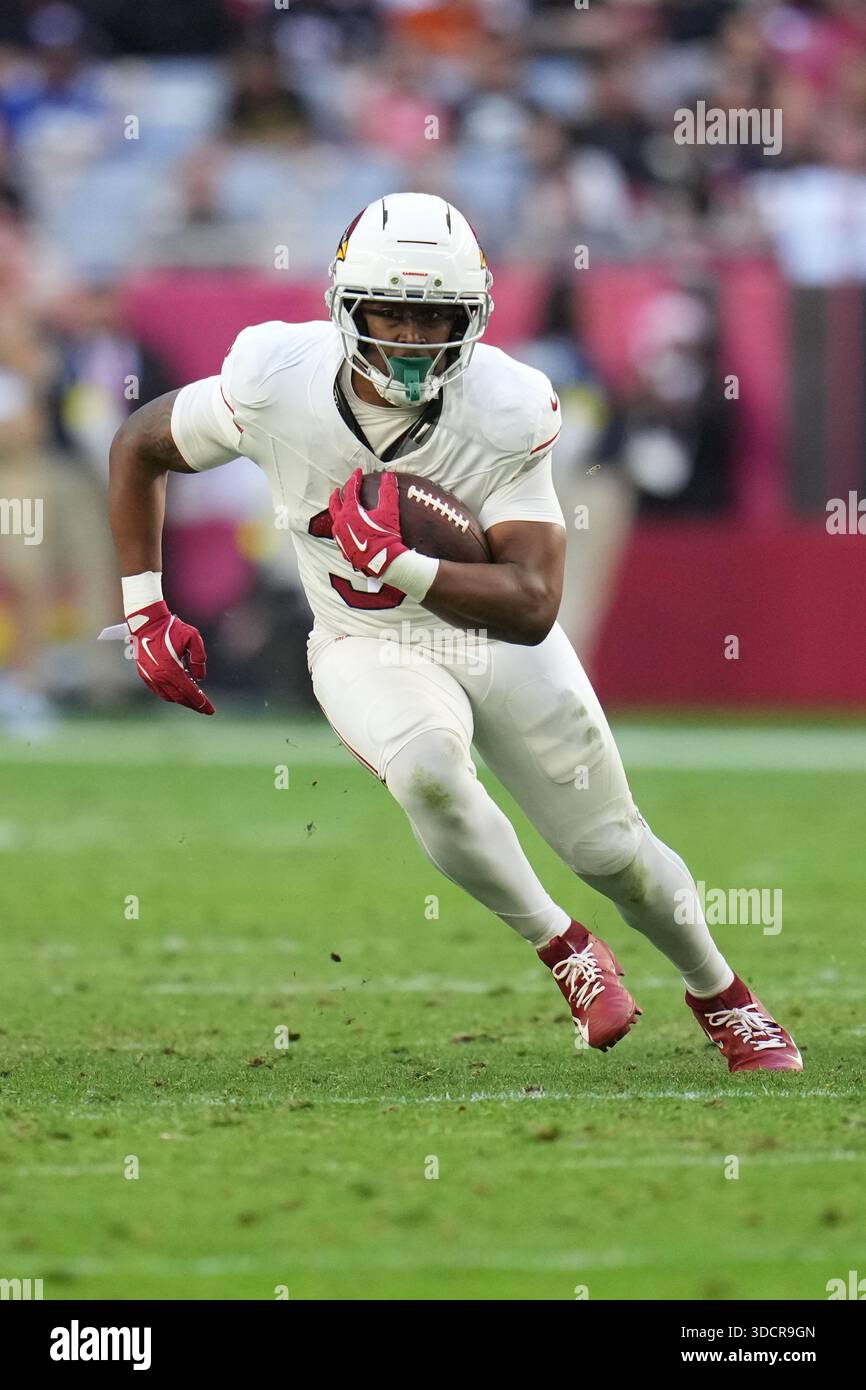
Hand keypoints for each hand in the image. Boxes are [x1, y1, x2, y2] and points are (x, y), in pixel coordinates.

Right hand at [127, 600, 214, 714]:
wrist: (147, 623)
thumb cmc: (172, 628)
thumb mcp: (193, 637)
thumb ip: (199, 658)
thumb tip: (200, 678)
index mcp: (172, 669)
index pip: (190, 692)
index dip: (201, 703)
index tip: (210, 710)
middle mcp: (160, 676)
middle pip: (180, 698)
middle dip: (193, 704)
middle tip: (204, 708)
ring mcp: (150, 677)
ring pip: (168, 696)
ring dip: (182, 700)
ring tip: (193, 700)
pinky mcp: (144, 674)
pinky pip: (159, 691)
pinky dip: (169, 695)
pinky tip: (177, 692)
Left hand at [328, 467, 407, 577]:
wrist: (384, 563)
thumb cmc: (386, 537)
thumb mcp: (389, 512)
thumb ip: (388, 491)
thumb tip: (388, 475)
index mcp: (349, 512)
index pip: (350, 490)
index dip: (355, 479)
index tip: (358, 472)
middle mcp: (341, 523)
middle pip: (334, 505)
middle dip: (336, 495)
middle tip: (338, 489)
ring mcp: (340, 537)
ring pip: (334, 520)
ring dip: (337, 511)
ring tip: (340, 508)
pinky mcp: (344, 549)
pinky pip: (338, 534)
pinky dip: (341, 526)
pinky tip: (346, 528)